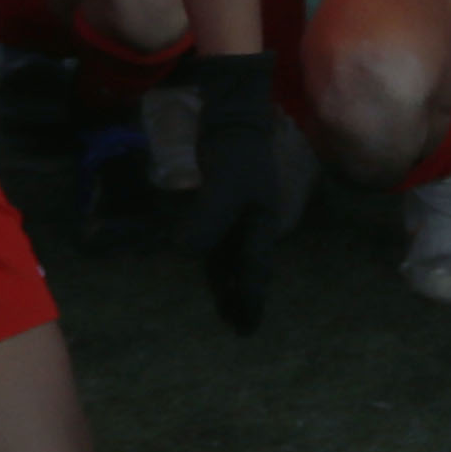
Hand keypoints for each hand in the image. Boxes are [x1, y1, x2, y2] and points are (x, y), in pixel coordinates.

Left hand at [181, 52, 290, 332]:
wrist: (234, 121)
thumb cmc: (236, 155)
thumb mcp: (224, 188)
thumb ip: (208, 220)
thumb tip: (187, 252)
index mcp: (263, 226)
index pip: (256, 272)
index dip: (250, 301)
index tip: (247, 329)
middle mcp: (256, 226)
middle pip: (249, 270)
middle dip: (242, 298)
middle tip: (237, 328)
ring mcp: (241, 217)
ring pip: (235, 259)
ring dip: (229, 282)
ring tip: (224, 309)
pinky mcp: (225, 208)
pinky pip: (221, 243)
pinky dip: (216, 262)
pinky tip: (208, 272)